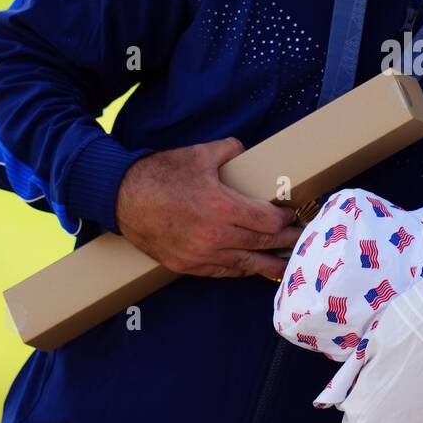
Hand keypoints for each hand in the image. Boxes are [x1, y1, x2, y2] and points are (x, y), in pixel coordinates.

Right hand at [115, 137, 301, 278]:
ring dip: (271, 262)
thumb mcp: (199, 154)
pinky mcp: (187, 266)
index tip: (294, 213)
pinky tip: (255, 265)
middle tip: (302, 237)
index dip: (286, 219)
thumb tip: (245, 150)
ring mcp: (200, 256)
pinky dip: (243, 269)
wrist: (120, 198)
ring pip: (247, 265)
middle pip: (264, 244)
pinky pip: (225, 273)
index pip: (269, 222)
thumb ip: (230, 150)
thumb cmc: (160, 174)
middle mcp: (214, 237)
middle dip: (287, 241)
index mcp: (221, 207)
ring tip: (289, 261)